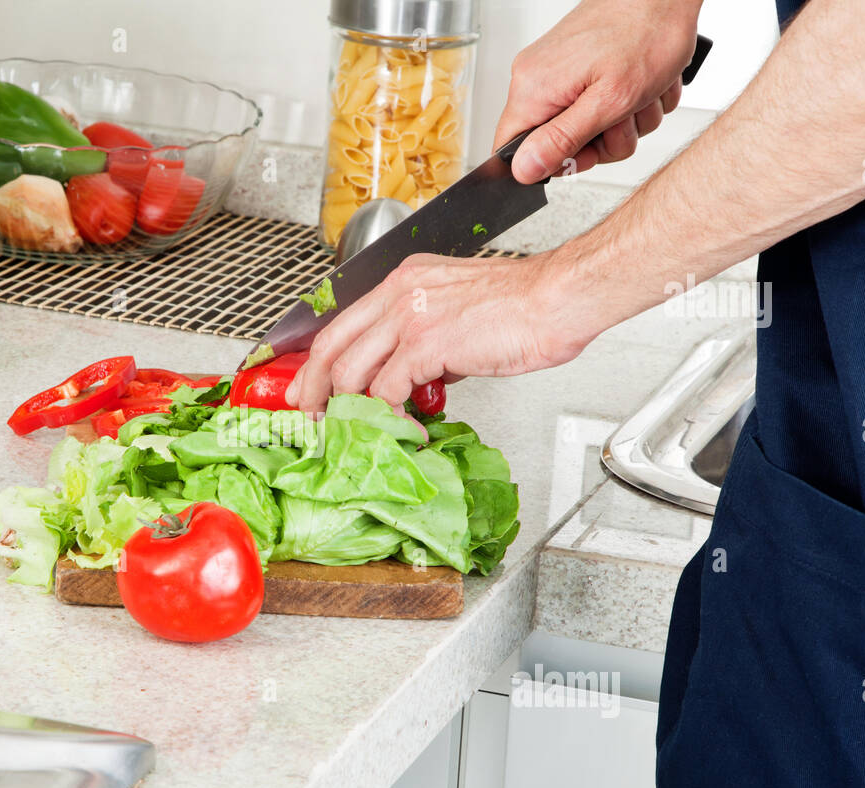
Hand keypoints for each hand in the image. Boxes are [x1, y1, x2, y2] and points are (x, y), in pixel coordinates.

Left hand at [285, 252, 598, 413]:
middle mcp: (399, 292)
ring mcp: (409, 315)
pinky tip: (410, 430)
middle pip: (332, 345)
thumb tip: (412, 377)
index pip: (343, 322)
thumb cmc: (522, 308)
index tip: (308, 387)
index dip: (318, 361)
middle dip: (314, 389)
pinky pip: (387, 390)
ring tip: (365, 430)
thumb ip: (427, 340)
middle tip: (312, 417)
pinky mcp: (426, 342)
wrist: (556, 300)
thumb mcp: (458, 313)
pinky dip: (393, 418)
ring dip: (352, 409)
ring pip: (351, 371)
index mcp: (404, 280)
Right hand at [498, 0, 702, 183]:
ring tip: (641, 95)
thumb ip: (562, 140)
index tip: (586, 152)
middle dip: (603, 141)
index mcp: (533, 88)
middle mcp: (537, 78)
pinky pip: (599, 106)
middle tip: (625, 119)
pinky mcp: (579, 66)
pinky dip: (628, 103)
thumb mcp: (608, 101)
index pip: (511, 152)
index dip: (551, 164)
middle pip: (557, 144)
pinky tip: (642, 85)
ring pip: (587, 129)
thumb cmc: (647, 32)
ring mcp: (559, 71)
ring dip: (624, 122)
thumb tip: (523, 170)